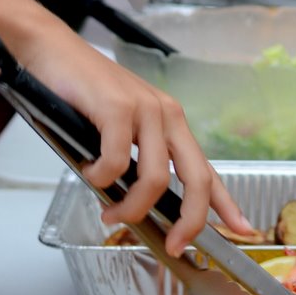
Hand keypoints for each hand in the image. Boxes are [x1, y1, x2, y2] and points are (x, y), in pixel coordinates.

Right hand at [6, 20, 255, 253]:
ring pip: (155, 178)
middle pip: (196, 179)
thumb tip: (138, 203)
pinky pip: (117, 161)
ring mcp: (145, 109)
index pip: (207, 169)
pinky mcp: (117, 106)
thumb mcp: (122, 127)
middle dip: (191, 221)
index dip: (227, 203)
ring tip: (110, 213)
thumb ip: (137, 157)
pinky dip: (101, 178)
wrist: (53, 50)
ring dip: (132, 207)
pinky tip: (89, 172)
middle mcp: (167, 115)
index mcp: (172, 123)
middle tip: (174, 245)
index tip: (242, 229)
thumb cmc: (83, 92)